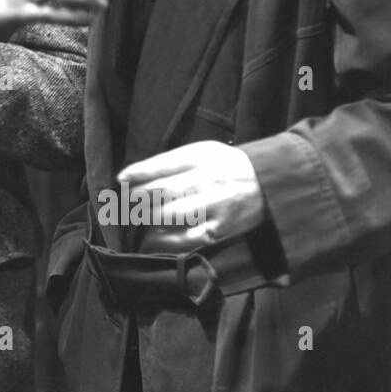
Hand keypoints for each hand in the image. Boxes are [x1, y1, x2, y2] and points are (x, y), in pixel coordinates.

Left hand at [118, 141, 268, 252]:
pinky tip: (153, 237)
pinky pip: (187, 238)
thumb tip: (132, 174)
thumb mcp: (201, 152)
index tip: (121, 180)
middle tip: (124, 204)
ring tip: (135, 219)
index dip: (137, 174)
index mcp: (202, 159)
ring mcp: (215, 207)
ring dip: (147, 219)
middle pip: (163, 192)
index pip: (162, 166)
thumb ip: (169, 161)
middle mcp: (208, 182)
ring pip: (171, 216)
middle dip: (137, 199)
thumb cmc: (227, 164)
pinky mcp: (221, 230)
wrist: (270, 183)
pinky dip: (165, 240)